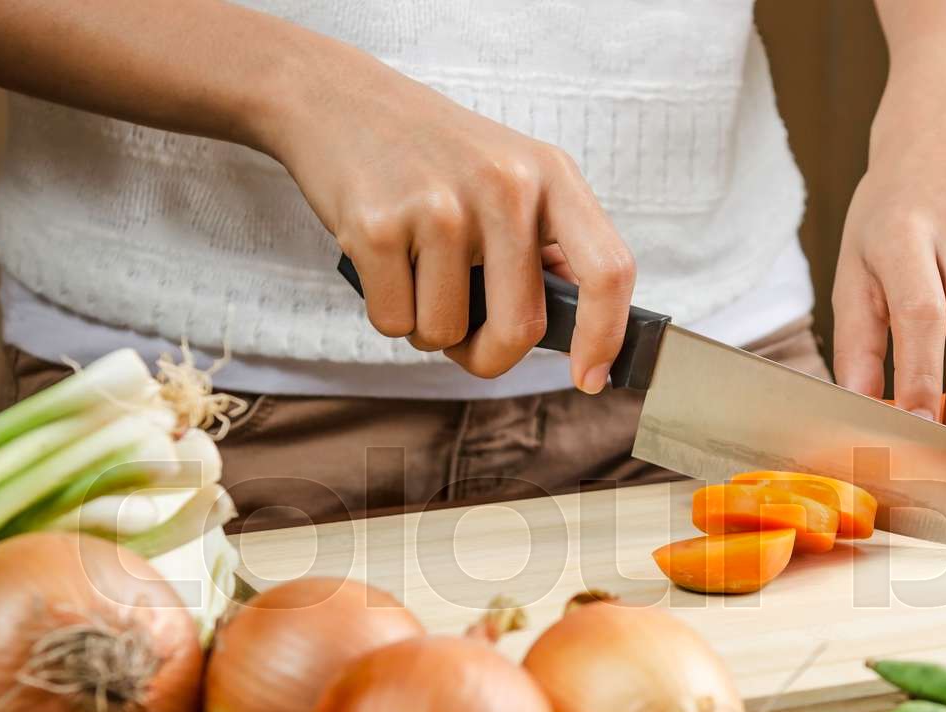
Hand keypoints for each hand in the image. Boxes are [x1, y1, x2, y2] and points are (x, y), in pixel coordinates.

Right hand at [266, 50, 634, 392]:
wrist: (338, 99)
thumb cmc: (435, 156)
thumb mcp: (512, 174)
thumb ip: (549, 244)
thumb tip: (579, 332)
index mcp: (552, 175)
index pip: (607, 269)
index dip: (605, 336)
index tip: (589, 377)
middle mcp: (504, 186)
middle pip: (520, 328)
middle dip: (490, 355)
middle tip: (468, 338)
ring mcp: (440, 206)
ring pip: (446, 334)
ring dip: (428, 329)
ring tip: (418, 272)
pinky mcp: (377, 226)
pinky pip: (394, 322)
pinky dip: (388, 312)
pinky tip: (385, 261)